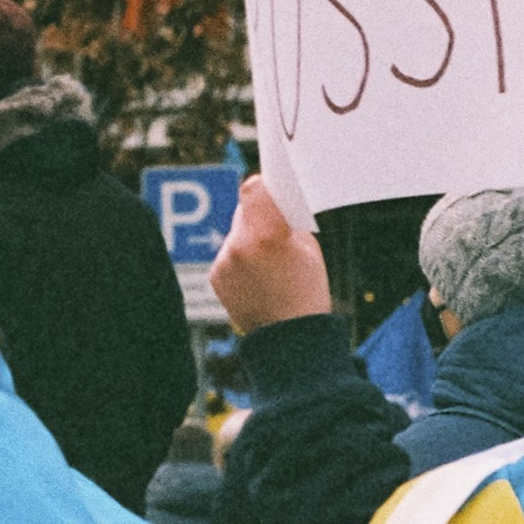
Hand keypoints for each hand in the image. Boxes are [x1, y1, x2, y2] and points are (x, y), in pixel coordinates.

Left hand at [209, 175, 330, 332]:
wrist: (289, 340)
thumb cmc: (307, 293)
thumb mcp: (308, 250)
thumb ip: (288, 221)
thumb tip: (275, 199)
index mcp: (267, 236)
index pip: (254, 189)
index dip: (264, 184)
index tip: (273, 183)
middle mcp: (239, 246)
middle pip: (245, 210)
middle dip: (261, 213)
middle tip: (279, 223)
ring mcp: (223, 261)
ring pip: (237, 232)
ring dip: (252, 237)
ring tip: (272, 261)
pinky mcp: (215, 275)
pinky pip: (229, 253)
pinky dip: (242, 257)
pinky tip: (259, 276)